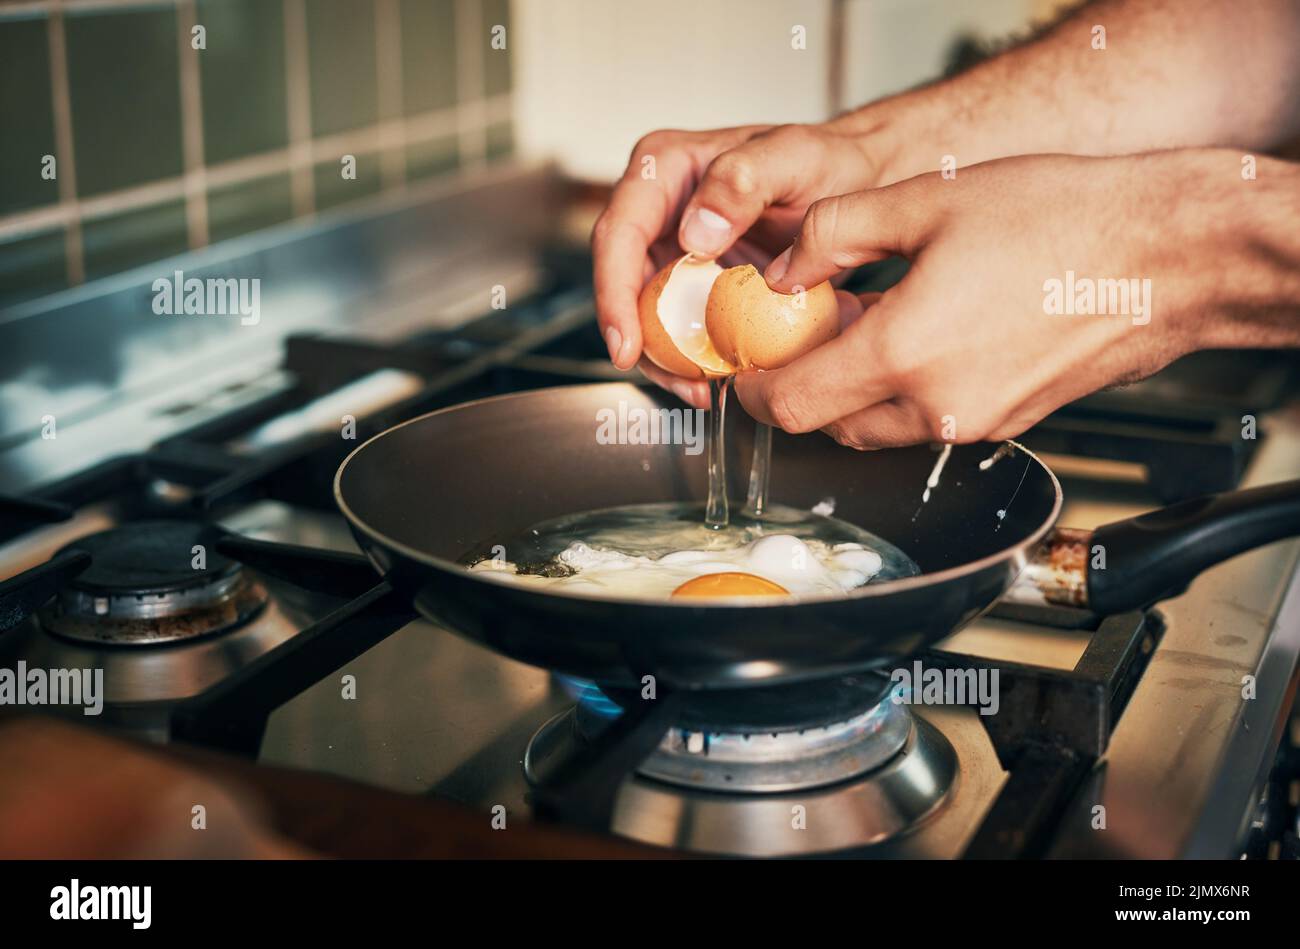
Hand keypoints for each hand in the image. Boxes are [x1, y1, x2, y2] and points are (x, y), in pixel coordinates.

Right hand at [592, 123, 886, 406]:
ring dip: (667, 359)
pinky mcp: (697, 281)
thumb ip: (741, 182)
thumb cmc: (828, 160)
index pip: (620, 233)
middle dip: (639, 340)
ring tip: (701, 389)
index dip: (614, 294)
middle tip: (676, 381)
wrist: (859, 180)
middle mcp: (660, 208)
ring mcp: (675, 247)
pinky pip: (681, 324)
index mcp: (664, 169)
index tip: (628, 345)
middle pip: (623, 282)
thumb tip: (693, 234)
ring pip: (647, 312)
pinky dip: (694, 356)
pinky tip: (718, 377)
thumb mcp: (793, 158)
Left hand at [736, 151, 1247, 446]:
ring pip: (877, 429)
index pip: (792, 405)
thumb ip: (834, 234)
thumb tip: (786, 268)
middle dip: (802, 388)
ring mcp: (976, 422)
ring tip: (863, 328)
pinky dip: (902, 394)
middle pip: (829, 425)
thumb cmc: (1064, 221)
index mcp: (904, 354)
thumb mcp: (926, 202)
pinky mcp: (1008, 422)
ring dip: (852, 393)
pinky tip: (918, 336)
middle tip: (801, 337)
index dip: (754, 391)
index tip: (745, 370)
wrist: (1168, 257)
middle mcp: (936, 407)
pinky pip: (927, 422)